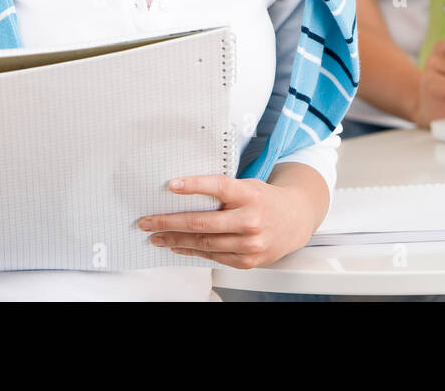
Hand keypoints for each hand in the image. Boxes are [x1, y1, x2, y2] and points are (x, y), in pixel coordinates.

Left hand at [138, 175, 313, 268]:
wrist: (295, 220)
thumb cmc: (265, 200)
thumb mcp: (248, 186)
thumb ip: (224, 192)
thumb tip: (183, 195)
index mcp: (250, 194)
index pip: (219, 187)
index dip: (194, 185)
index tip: (172, 185)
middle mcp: (250, 219)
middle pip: (203, 222)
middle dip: (169, 222)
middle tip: (148, 221)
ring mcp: (250, 243)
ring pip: (204, 242)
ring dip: (175, 240)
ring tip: (157, 236)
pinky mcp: (248, 260)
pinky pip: (213, 256)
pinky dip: (192, 251)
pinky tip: (178, 247)